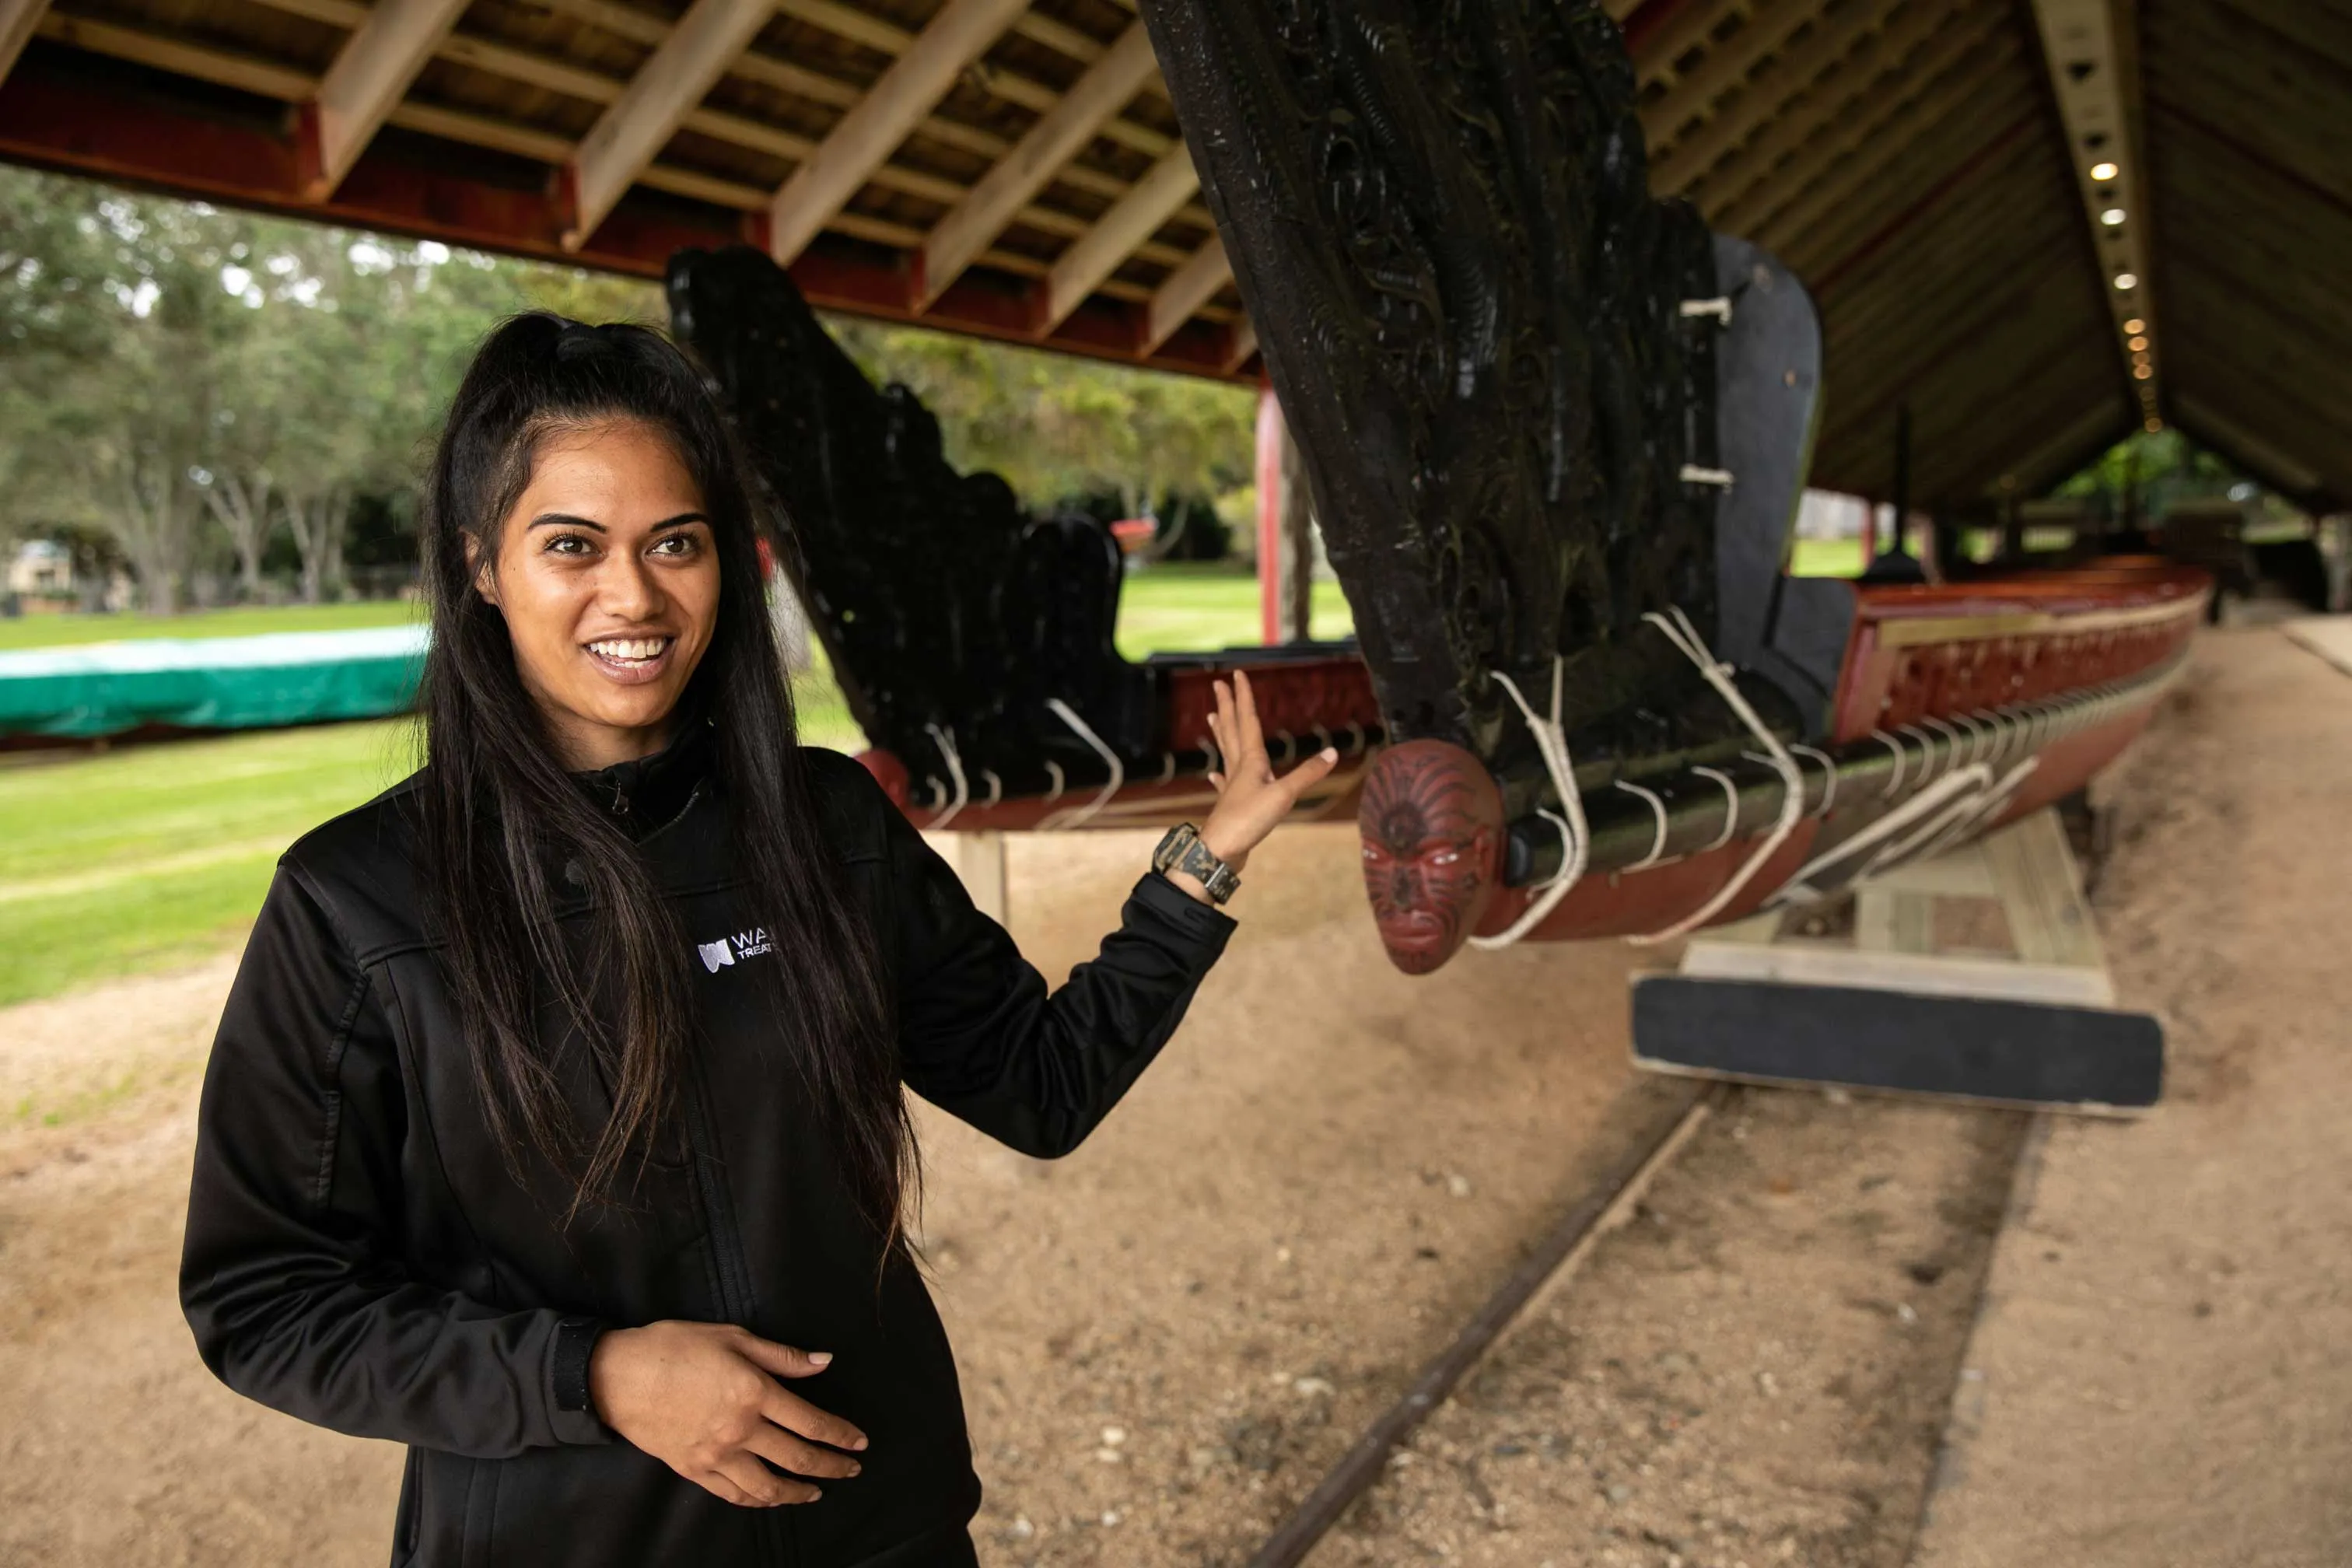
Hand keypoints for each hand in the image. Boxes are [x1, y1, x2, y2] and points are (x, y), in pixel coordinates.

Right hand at [588, 1321, 866, 1507]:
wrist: (617, 1376)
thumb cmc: (675, 1347)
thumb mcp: (733, 1336)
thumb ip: (781, 1355)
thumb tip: (823, 1363)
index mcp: (754, 1393)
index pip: (811, 1422)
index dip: (841, 1435)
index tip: (860, 1443)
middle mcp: (740, 1430)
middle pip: (797, 1457)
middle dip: (831, 1466)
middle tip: (852, 1471)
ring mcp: (716, 1455)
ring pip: (767, 1486)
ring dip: (798, 1492)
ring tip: (816, 1491)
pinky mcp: (693, 1469)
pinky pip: (733, 1494)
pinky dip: (757, 1500)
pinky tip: (769, 1498)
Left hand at [1178, 668, 1340, 899]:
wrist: (1220, 852)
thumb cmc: (1248, 822)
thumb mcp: (1283, 796)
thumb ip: (1308, 774)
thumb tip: (1333, 753)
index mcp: (1250, 761)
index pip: (1247, 721)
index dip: (1243, 697)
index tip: (1236, 675)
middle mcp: (1238, 769)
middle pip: (1231, 730)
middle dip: (1227, 706)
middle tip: (1217, 685)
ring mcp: (1232, 786)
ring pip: (1226, 751)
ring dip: (1221, 732)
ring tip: (1212, 717)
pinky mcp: (1231, 805)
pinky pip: (1224, 782)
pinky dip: (1220, 773)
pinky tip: (1214, 773)